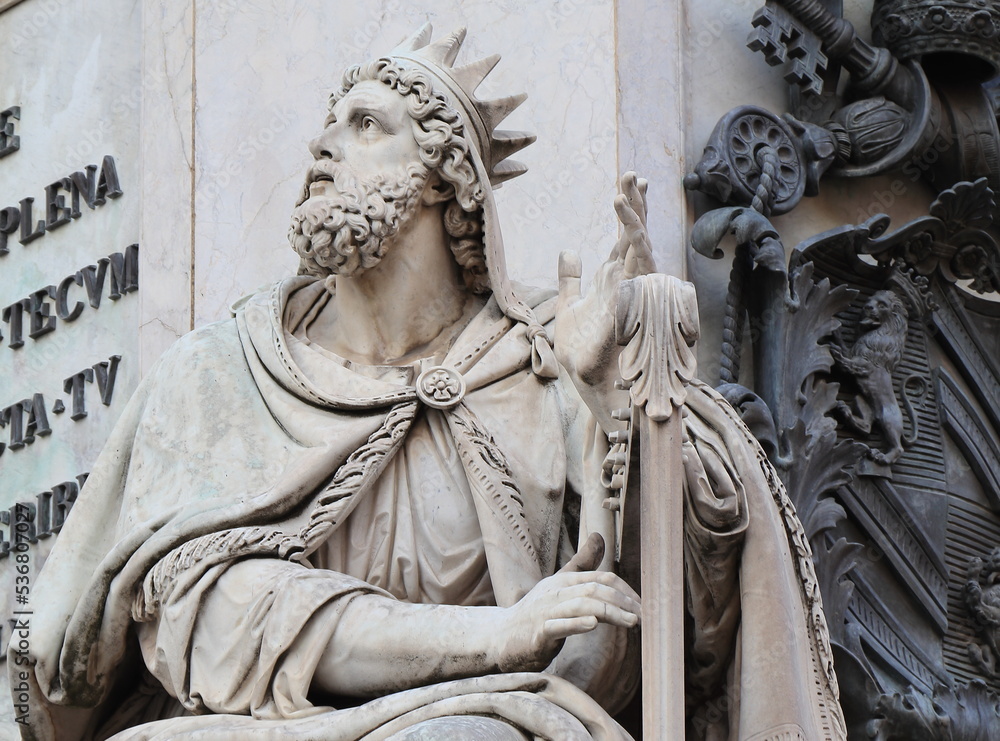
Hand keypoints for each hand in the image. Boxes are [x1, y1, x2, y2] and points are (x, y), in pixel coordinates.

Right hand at [493, 533, 639, 671]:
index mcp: (564, 580)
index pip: (602, 579)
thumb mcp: (560, 585)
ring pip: (581, 605)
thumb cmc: (536, 611)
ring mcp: (546, 611)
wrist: (501, 636)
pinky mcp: (537, 632)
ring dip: (610, 613)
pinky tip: (592, 624)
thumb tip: (600, 536)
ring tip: (632, 622)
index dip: (626, 591)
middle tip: (645, 615)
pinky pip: (558, 626)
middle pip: (595, 590)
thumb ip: (582, 564)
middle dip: (624, 601)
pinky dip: (575, 624)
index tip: (643, 606)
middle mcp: (555, 592)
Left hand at [555, 173, 656, 430]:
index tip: (629, 181)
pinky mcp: (628, 307)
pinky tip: (624, 229)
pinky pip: (633, 273)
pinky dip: (630, 250)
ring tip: (622, 192)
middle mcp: (629, 283)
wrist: (590, 382)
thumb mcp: (570, 305)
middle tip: (632, 174)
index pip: (625, 237)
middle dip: (636, 205)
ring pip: (638, 248)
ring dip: (631, 220)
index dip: (630, 210)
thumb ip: (571, 278)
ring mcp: (632, 293)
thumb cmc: (586, 350)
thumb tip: (570, 250)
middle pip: (637, 236)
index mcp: (617, 279)